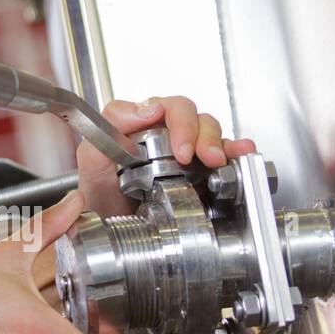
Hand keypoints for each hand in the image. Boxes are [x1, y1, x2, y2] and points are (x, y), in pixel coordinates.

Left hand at [77, 96, 256, 216]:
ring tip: (217, 160)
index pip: (159, 105)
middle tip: (199, 156)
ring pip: (207, 127)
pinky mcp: (202, 169)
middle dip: (198, 132)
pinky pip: (224, 151)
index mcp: (135, 124)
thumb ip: (110, 127)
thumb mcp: (92, 159)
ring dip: (216, 141)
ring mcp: (183, 149)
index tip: (178, 147)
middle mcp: (162, 132)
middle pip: (187, 113)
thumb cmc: (100, 194)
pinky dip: (236, 150)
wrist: (113, 228)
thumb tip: (146, 109)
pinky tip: (242, 153)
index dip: (173, 120)